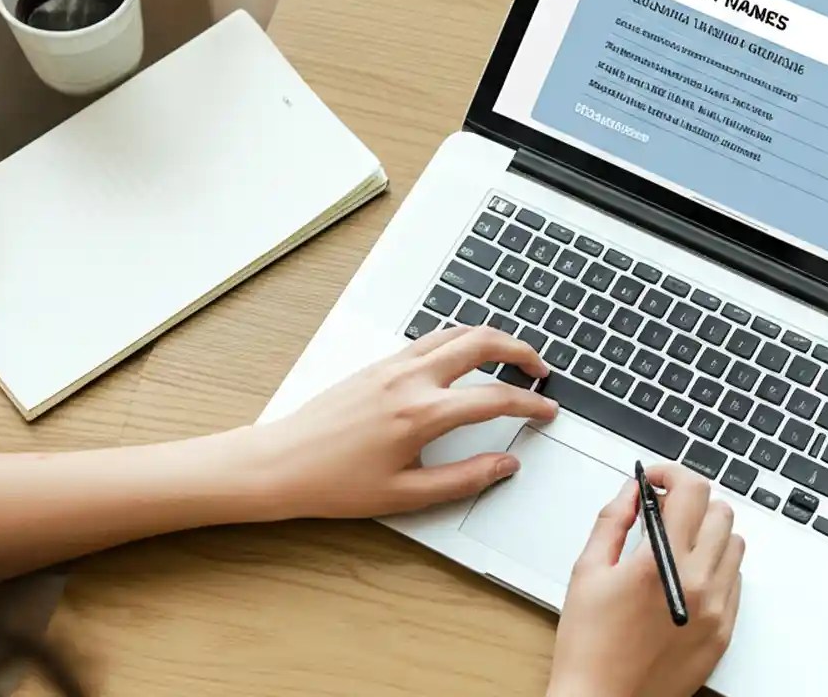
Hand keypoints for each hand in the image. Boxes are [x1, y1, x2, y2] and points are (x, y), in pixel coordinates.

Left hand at [247, 326, 557, 519]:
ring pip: (457, 332)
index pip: (495, 398)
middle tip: (540, 370)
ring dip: (492, 339)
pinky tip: (466, 357)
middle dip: (521, 352)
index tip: (547, 409)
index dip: (531, 403)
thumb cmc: (334, 483)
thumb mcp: (407, 495)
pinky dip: (461, 339)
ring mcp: (393, 365)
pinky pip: (431, 339)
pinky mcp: (378, 364)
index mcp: (422, 414)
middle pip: (482, 343)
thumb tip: (506, 465)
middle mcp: (411, 379)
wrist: (280, 463)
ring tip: (511, 358)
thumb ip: (465, 479)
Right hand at [548, 464, 744, 696]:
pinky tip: (686, 578)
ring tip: (676, 546)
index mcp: (661, 563)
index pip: (691, 491)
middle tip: (662, 513)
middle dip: (690, 503)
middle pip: (720, 512)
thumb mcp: (588, 571)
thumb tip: (632, 492)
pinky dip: (716, 569)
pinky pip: (736, 582)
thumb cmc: (588, 644)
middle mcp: (698, 583)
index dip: (672, 474)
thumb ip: (613, 520)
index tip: (656, 480)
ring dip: (708, 534)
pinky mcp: (724, 632)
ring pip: (735, 544)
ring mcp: (716, 610)